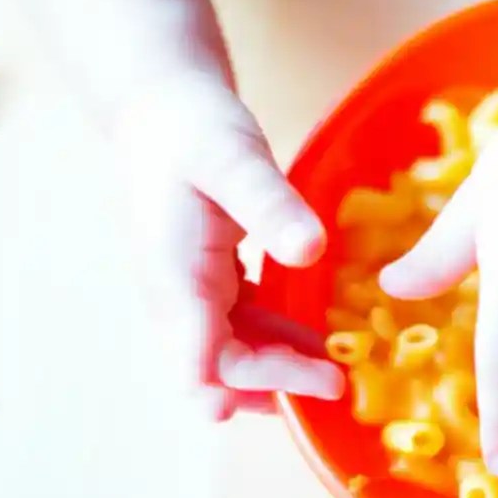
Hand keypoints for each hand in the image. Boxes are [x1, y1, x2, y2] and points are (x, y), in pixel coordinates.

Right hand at [115, 70, 343, 419]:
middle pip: (222, 370)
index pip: (215, 361)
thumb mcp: (234, 158)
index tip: (326, 381)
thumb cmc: (192, 131)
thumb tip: (309, 250)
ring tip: (337, 369)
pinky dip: (276, 339)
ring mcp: (189, 293)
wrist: (158, 111)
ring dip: (278, 368)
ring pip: (230, 354)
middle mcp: (177, 298)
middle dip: (277, 386)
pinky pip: (240, 327)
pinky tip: (316, 336)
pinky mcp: (208, 283)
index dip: (269, 379)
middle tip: (340, 383)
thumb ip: (269, 204)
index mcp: (176, 279)